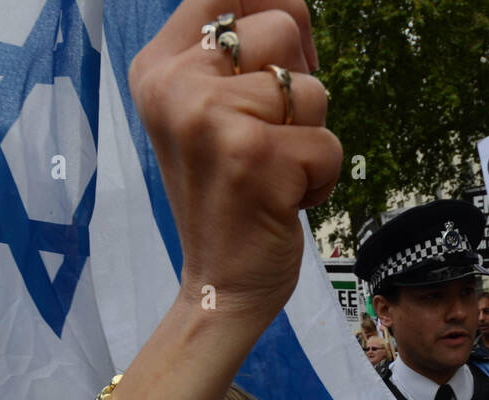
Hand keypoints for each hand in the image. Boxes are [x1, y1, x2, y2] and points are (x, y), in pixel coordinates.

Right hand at [128, 0, 338, 321]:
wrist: (219, 283)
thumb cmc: (227, 193)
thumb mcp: (208, 111)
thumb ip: (236, 53)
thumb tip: (295, 7)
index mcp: (158, 66)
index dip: (278, 7)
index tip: (287, 50)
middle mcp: (176, 86)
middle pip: (281, 28)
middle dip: (298, 84)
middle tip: (271, 133)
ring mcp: (212, 121)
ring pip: (312, 90)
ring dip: (311, 137)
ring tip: (274, 171)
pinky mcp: (256, 159)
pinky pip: (329, 143)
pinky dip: (323, 179)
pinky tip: (285, 200)